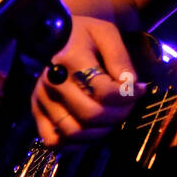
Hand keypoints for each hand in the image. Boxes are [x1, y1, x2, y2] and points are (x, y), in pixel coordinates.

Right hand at [29, 15, 145, 146]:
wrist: (56, 32)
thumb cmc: (85, 33)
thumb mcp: (107, 34)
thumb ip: (121, 60)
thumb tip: (131, 87)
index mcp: (70, 58)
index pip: (104, 91)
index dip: (129, 96)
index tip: (140, 89)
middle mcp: (52, 81)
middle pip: (91, 114)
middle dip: (118, 115)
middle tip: (128, 106)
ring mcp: (41, 98)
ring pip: (74, 131)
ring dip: (101, 131)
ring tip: (112, 117)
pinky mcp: (36, 110)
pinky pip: (53, 140)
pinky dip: (75, 143)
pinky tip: (91, 130)